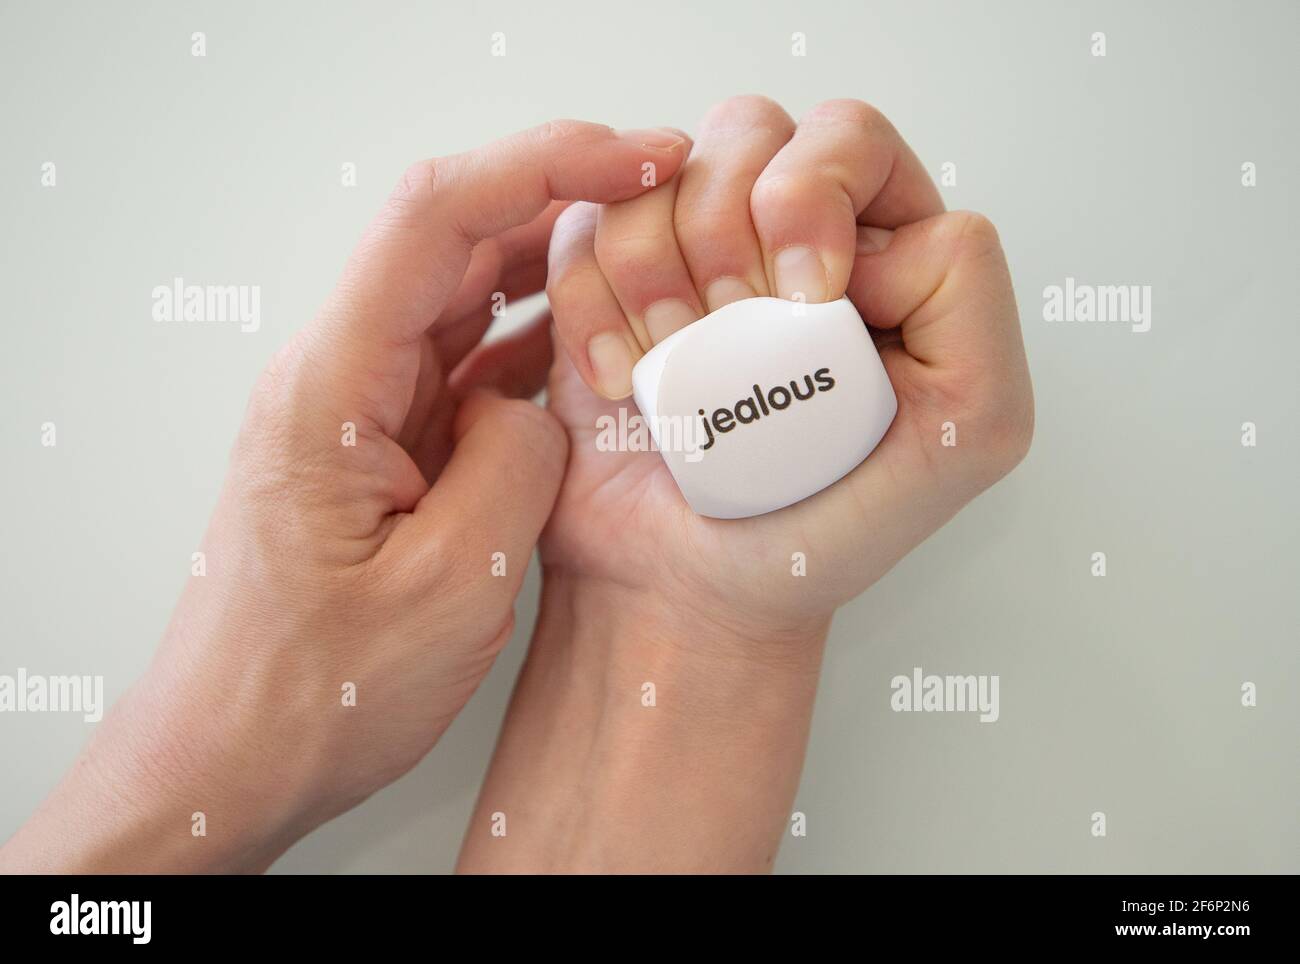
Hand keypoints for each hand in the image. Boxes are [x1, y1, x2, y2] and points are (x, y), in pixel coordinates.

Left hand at [0, 120, 686, 872]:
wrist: (237, 754)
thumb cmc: (312, 693)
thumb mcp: (447, 590)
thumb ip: (514, 466)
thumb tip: (543, 400)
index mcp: (331, 389)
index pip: (435, 220)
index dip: (543, 166)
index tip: (635, 158)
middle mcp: (338, 376)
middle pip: (455, 239)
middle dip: (565, 199)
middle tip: (668, 200)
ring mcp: (362, 406)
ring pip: (467, 297)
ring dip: (555, 274)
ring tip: (647, 273)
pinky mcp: (384, 443)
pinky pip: (468, 366)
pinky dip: (534, 347)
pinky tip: (592, 350)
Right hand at [457, 96, 1031, 872]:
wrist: (690, 594)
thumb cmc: (819, 533)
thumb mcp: (965, 433)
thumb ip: (974, 304)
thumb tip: (879, 232)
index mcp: (885, 256)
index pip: (854, 143)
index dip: (819, 201)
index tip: (808, 308)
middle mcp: (786, 242)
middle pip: (752, 129)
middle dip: (728, 226)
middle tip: (729, 326)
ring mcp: (693, 259)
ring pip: (660, 172)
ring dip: (655, 272)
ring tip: (669, 367)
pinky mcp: (611, 286)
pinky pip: (585, 226)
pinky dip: (590, 301)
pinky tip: (620, 378)